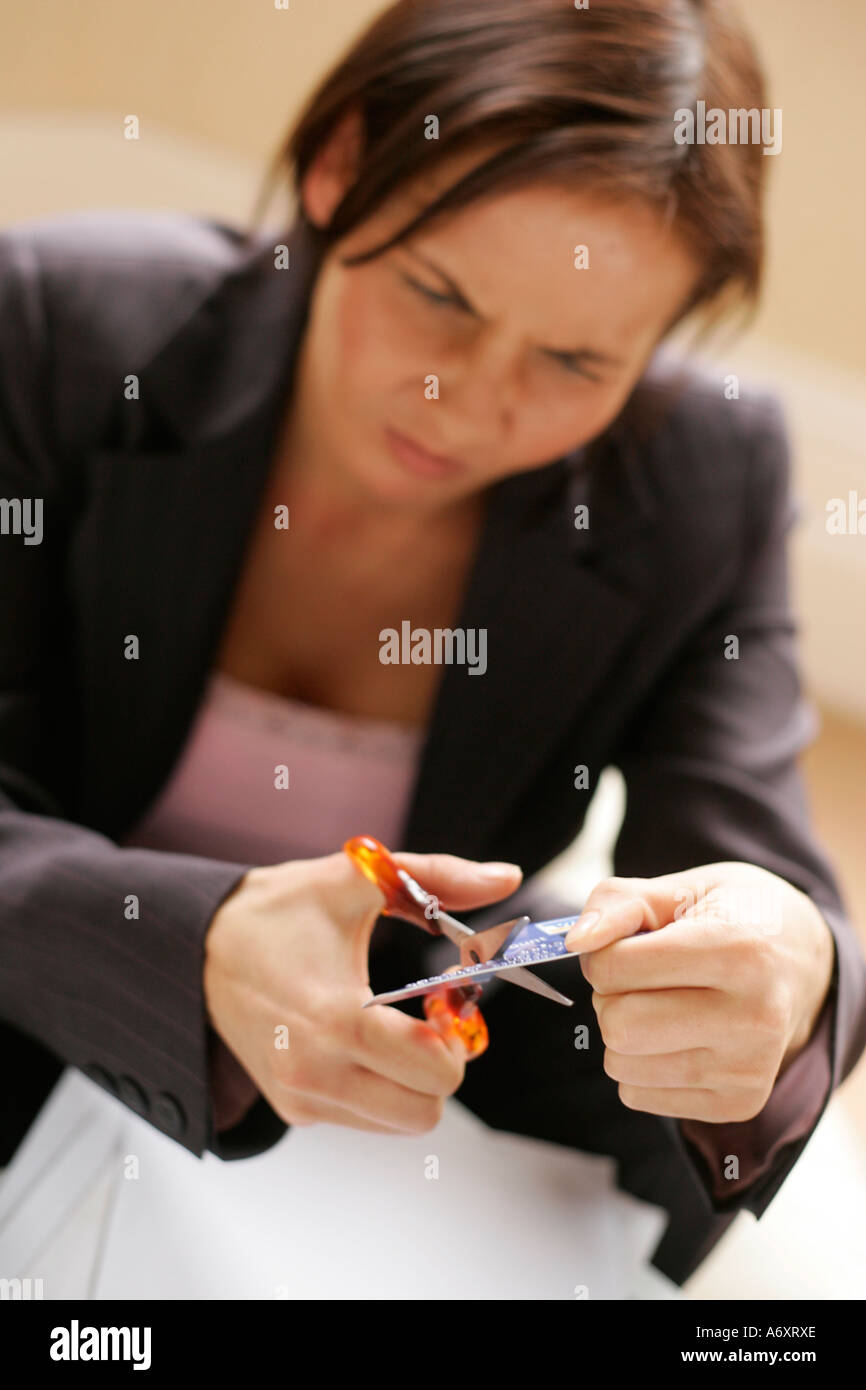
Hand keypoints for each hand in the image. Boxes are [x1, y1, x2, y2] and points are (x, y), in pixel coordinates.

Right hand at [203, 850, 521, 1133]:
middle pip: (427, 1111)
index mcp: (336, 1019)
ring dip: (412, 1080)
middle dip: (440, 1064)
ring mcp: (302, 1098)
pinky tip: (358, 1040)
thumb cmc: (281, 911)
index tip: (439, 996)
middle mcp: (316, 1072)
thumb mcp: (359, 878)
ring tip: (391, 1026)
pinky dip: (380, 1086)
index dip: (455, 1034)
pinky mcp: (293, 1109)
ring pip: (401, 1122)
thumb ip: (440, 877)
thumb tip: (508, 877)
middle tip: (425, 1017)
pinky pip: (367, 1117)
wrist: (199, 948)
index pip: (436, 1071)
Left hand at [564, 861, 834, 1122]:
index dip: (602, 951)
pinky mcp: (738, 1103)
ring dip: (623, 1033)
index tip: (628, 943)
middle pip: (618, 1025)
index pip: (614, 968)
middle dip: (610, 996)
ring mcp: (748, 1068)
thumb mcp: (680, 888)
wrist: (802, 961)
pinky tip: (679, 1036)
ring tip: (664, 1004)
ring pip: (622, 1065)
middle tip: (642, 978)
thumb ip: (619, 903)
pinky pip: (638, 1095)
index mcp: (738, 950)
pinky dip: (641, 1065)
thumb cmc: (733, 916)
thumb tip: (576, 942)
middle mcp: (752, 1017)